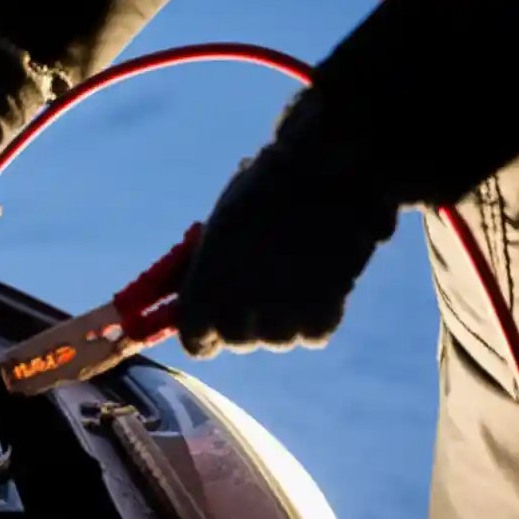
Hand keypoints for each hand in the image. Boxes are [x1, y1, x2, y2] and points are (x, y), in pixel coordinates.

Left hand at [176, 144, 398, 357]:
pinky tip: (321, 283)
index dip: (204, 333)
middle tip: (262, 290)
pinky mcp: (320, 319)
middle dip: (247, 321)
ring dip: (283, 318)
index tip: (214, 325)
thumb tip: (203, 291)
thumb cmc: (264, 191)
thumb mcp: (219, 228)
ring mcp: (278, 320)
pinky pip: (313, 333)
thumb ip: (209, 269)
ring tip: (296, 277)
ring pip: (277, 339)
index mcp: (203, 289)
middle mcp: (236, 312)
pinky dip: (319, 314)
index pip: (195, 337)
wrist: (323, 178)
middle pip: (238, 339)